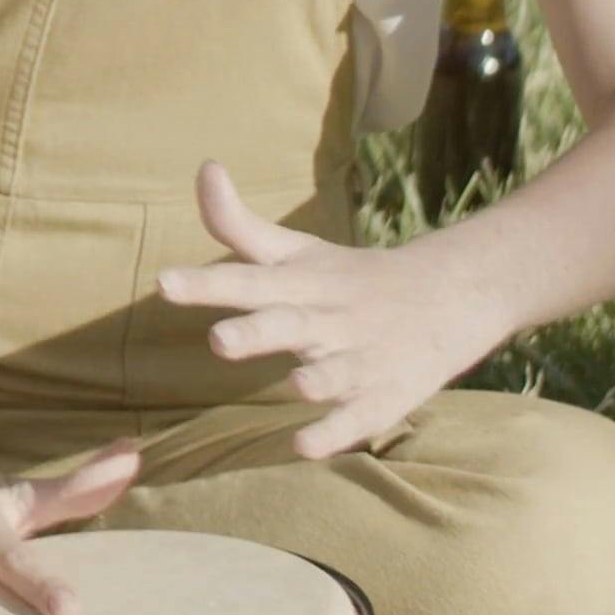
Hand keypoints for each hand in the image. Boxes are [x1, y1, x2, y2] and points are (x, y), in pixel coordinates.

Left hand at [158, 159, 501, 457]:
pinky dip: (335, 433)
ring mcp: (358, 360)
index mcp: (300, 283)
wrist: (451, 297)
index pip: (247, 280)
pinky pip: (357, 419)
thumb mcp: (295, 250)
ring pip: (334, 373)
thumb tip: (205, 167)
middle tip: (219, 342)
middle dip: (256, 334)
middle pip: (289, 326)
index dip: (206, 283)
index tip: (163, 283)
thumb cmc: (349, 277)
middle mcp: (327, 320)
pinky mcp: (381, 398)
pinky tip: (305, 447)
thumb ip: (238, 223)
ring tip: (295, 384)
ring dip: (316, 379)